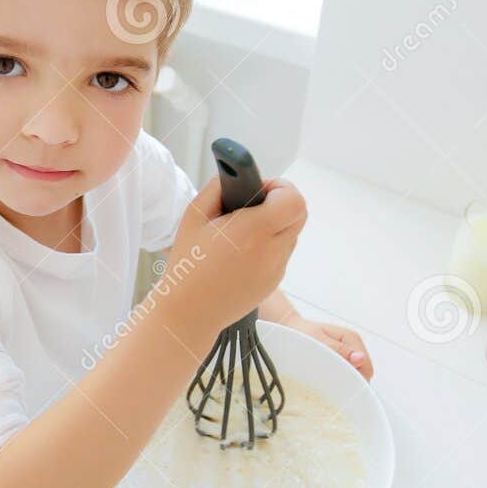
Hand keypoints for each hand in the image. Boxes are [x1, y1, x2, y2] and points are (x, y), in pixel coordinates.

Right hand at [163, 177, 307, 341]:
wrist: (190, 312)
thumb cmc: (188, 265)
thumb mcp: (193, 216)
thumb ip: (217, 188)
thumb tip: (234, 175)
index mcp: (252, 231)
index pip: (293, 199)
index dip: (281, 187)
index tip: (261, 189)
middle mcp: (271, 251)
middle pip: (299, 213)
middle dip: (281, 202)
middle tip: (255, 205)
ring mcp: (276, 269)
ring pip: (292, 233)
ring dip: (275, 224)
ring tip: (243, 231)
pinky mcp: (274, 281)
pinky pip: (282, 252)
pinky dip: (269, 245)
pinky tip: (242, 252)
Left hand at [281, 315, 373, 379]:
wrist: (290, 328)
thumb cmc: (301, 333)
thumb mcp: (317, 341)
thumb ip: (339, 350)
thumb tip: (360, 359)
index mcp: (352, 338)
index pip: (366, 367)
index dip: (357, 380)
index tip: (341, 388)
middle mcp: (354, 344)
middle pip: (364, 372)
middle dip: (351, 381)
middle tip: (331, 388)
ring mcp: (349, 351)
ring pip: (357, 374)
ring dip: (345, 379)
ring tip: (327, 382)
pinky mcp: (342, 357)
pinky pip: (347, 371)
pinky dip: (340, 377)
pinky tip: (327, 378)